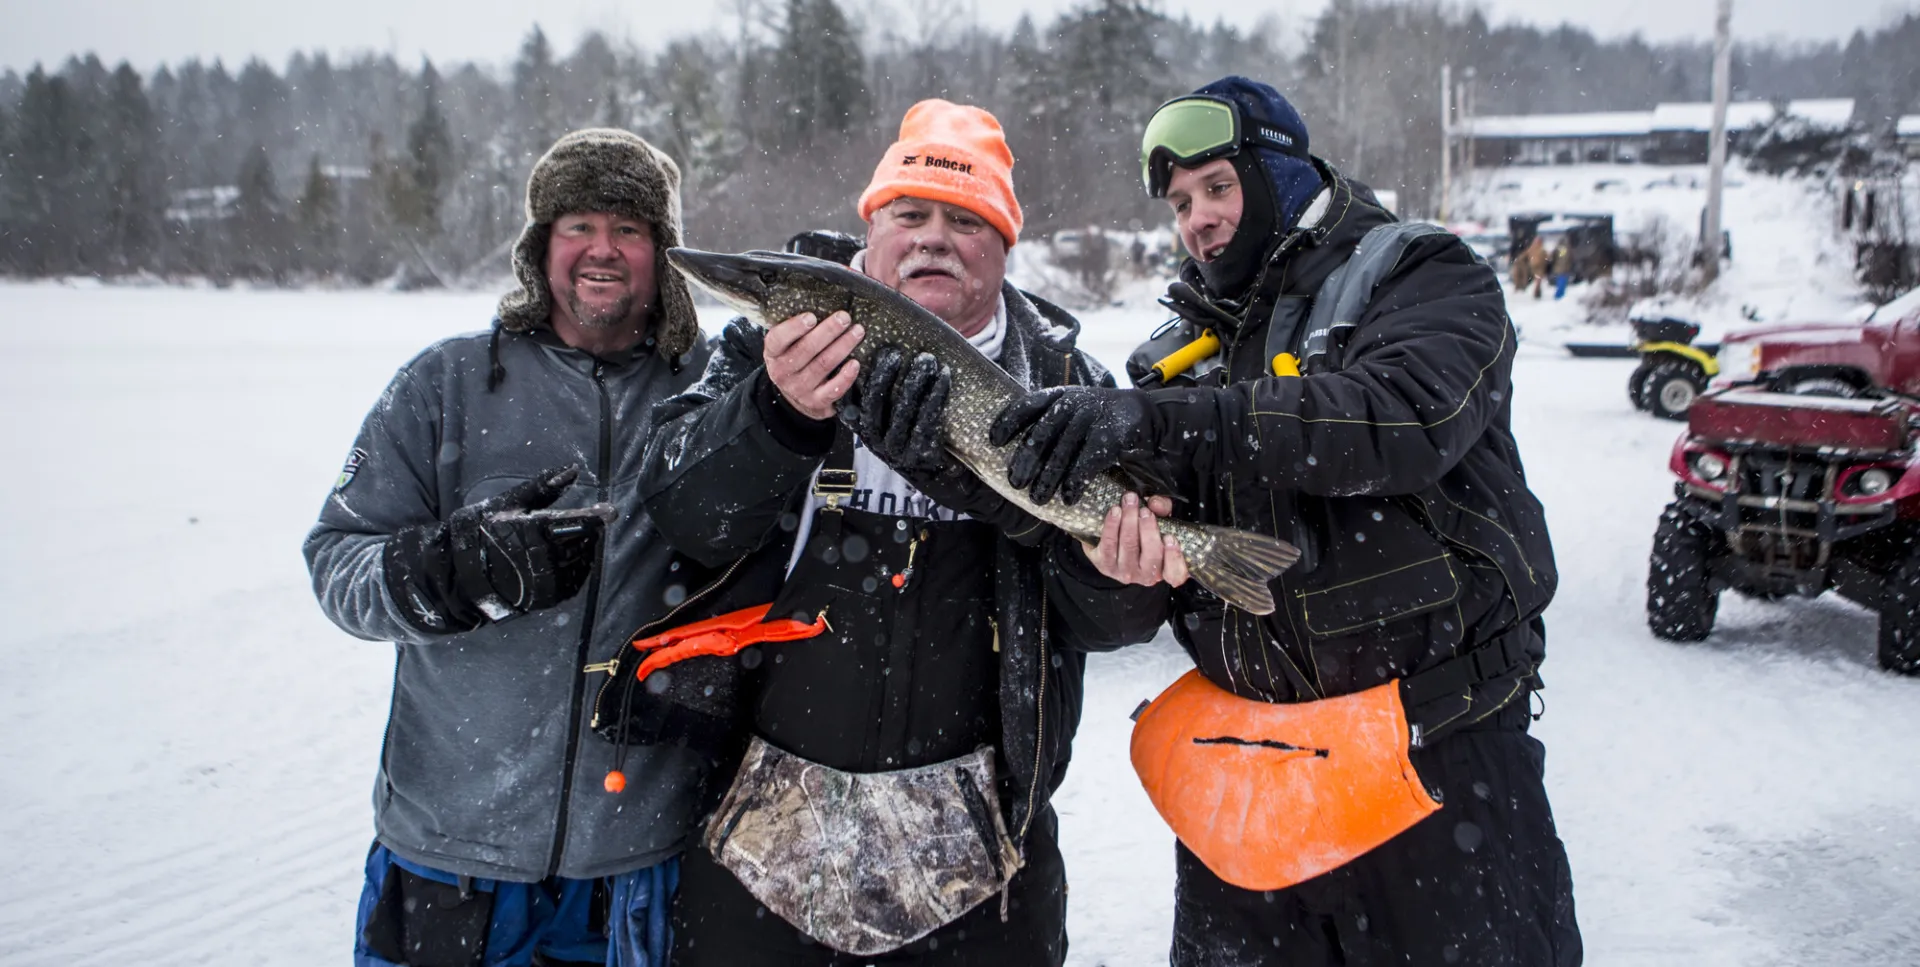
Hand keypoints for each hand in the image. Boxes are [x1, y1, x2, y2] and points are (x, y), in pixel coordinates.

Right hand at [384, 466, 602, 631]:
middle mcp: (545, 558)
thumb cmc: (482, 533)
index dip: (596, 516)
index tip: (610, 510)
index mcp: (536, 530)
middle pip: (584, 541)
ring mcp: (547, 580)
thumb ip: (543, 487)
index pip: (578, 522)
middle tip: (582, 523)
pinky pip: (575, 580)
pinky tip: (566, 558)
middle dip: (587, 530)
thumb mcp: (508, 504)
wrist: (461, 576)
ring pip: (582, 560)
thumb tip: (572, 469)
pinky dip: (576, 567)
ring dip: (582, 548)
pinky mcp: (548, 597)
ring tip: (567, 540)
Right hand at [764, 311, 862, 419]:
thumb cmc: (794, 360)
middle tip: (844, 318)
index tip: (811, 316)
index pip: (778, 339)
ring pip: (823, 365)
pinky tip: (855, 363)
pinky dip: (845, 376)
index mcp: (773, 354)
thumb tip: (823, 298)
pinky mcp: (816, 402)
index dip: (794, 328)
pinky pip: (833, 390)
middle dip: (827, 332)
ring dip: (842, 347)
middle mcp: (783, 372)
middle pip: (806, 350)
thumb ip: (796, 328)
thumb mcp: (786, 345)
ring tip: (857, 332)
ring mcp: (799, 389)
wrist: (794, 398)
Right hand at [841, 344, 949, 473]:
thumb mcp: (886, 426)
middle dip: (884, 375)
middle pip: (875, 404)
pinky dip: (937, 394)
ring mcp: (898, 448)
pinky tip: (944, 376)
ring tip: (925, 359)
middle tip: (894, 352)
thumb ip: (878, 403)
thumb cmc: (908, 440)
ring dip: (915, 381)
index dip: (850, 383)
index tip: (856, 358)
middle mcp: (876, 441)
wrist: (933, 477)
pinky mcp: (921, 451)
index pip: (849, 406)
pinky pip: (929, 419)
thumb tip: (878, 357)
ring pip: (903, 410)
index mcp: (864, 432)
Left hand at [990, 386, 1160, 504]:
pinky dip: (1075, 482)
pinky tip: (1068, 497)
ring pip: (1062, 453)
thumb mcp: (1074, 410)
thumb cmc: (1101, 419)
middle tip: (1015, 483)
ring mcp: (1092, 417)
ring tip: (1037, 499)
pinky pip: (1086, 463)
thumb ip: (1051, 422)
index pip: (1027, 405)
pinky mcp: (1110, 436)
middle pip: (1042, 434)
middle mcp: (1074, 403)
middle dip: (1026, 461)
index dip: (1009, 421)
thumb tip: (1017, 452)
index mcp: (1061, 396)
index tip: (994, 441)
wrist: (1145, 415)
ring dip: (1047, 479)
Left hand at [1080, 492, 1188, 586]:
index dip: (1174, 557)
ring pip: (1129, 546)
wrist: (1114, 542)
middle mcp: (1145, 575)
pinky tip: (1115, 511)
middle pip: (1151, 554)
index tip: (1170, 537)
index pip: (1176, 573)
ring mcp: (1124, 571)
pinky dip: (1112, 525)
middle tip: (1145, 511)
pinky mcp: (1105, 565)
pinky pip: (1108, 544)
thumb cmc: (1143, 533)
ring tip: (1129, 503)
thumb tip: (1155, 503)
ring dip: (1129, 521)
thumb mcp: (1160, 519)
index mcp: (1164, 568)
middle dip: (1148, 529)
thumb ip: (1163, 509)